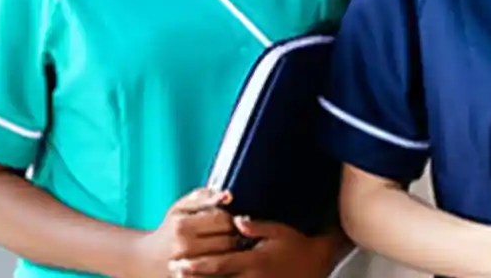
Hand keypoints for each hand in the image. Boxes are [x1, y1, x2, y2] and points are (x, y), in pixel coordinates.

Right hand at [124, 188, 239, 277]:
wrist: (147, 260)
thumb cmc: (169, 230)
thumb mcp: (180, 208)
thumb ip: (204, 197)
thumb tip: (228, 195)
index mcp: (182, 226)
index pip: (224, 220)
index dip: (232, 219)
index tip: (231, 221)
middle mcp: (184, 248)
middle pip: (228, 241)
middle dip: (236, 237)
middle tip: (236, 236)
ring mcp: (187, 269)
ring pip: (227, 260)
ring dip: (234, 254)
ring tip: (231, 249)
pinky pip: (220, 275)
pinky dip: (226, 270)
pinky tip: (223, 264)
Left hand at [171, 216, 342, 276]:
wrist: (317, 264)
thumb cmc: (297, 245)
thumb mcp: (279, 231)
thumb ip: (256, 226)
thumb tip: (235, 219)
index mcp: (254, 261)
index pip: (220, 264)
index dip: (197, 265)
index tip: (179, 263)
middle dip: (193, 277)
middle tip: (173, 272)